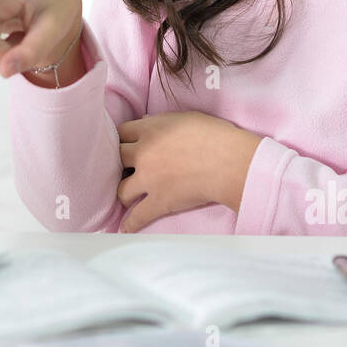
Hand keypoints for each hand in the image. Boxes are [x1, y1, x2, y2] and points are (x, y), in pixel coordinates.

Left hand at [116, 111, 261, 231]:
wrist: (229, 162)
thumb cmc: (214, 135)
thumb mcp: (185, 118)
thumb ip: (161, 121)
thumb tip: (145, 122)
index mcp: (150, 130)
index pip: (122, 132)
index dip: (125, 139)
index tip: (127, 144)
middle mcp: (143, 153)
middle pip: (117, 158)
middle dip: (122, 163)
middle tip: (127, 168)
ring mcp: (148, 179)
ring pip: (121, 189)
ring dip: (124, 192)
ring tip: (128, 197)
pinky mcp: (159, 201)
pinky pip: (138, 216)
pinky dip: (130, 223)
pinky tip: (124, 228)